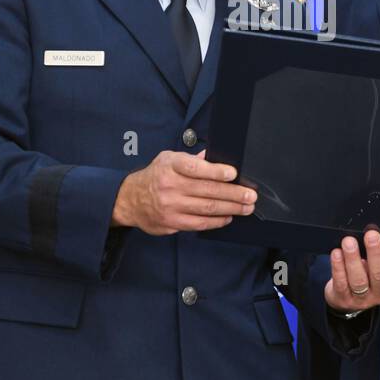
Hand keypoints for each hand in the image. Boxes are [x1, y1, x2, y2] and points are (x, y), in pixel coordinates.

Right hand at [112, 150, 254, 235]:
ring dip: (230, 209)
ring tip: (246, 207)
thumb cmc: (155, 176)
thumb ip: (192, 159)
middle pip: (207, 190)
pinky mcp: (171, 223)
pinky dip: (216, 221)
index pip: (196, 168)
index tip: (234, 174)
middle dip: (233, 194)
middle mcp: (170, 186)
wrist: (130, 200)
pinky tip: (228, 217)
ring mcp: (170, 206)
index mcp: (170, 166)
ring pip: (206, 208)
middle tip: (250, 195)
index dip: (216, 171)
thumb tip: (214, 156)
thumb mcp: (168, 159)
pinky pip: (199, 223)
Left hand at [324, 227, 379, 311]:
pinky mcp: (344, 299)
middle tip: (371, 235)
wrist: (347, 299)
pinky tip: (337, 253)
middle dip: (376, 253)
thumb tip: (374, 231)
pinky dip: (338, 267)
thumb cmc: (367, 276)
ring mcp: (362, 299)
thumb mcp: (379, 267)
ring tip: (349, 242)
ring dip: (353, 259)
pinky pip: (341, 283)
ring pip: (359, 280)